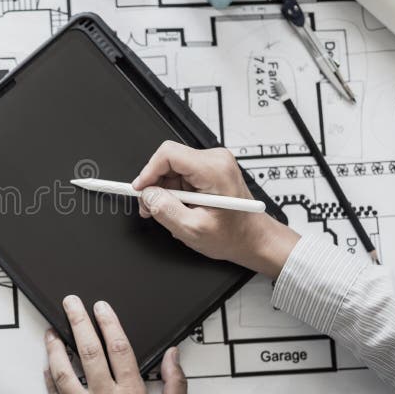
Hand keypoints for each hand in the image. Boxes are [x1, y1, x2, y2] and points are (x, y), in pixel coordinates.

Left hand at [43, 295, 186, 393]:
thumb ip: (175, 384)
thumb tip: (174, 354)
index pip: (118, 348)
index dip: (109, 322)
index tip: (101, 306)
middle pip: (88, 352)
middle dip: (78, 323)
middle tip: (70, 303)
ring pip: (63, 373)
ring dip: (54, 349)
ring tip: (51, 331)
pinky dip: (49, 380)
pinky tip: (47, 366)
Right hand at [132, 141, 298, 277]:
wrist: (254, 239)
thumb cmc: (235, 236)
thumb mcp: (193, 229)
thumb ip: (165, 210)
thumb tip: (147, 195)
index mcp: (214, 170)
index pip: (169, 154)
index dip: (148, 172)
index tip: (140, 190)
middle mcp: (215, 160)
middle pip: (169, 160)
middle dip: (155, 184)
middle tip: (150, 207)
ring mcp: (214, 163)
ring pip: (172, 168)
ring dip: (164, 190)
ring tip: (169, 212)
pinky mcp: (210, 169)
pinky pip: (181, 173)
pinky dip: (174, 191)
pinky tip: (180, 207)